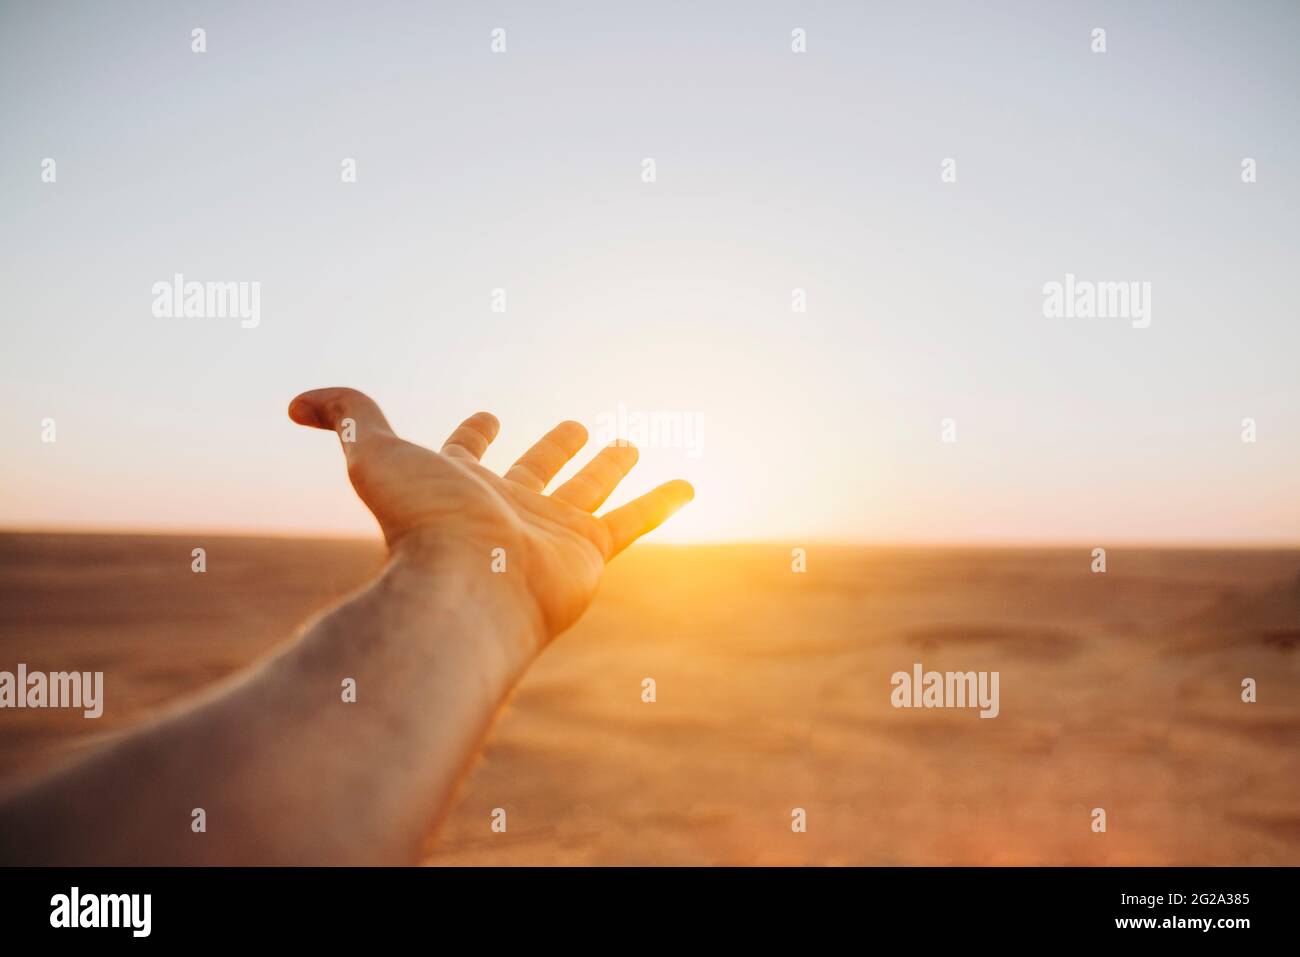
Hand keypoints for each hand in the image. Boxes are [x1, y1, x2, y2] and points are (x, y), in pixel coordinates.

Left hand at [288, 388, 692, 644]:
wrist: (466, 586)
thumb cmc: (420, 522)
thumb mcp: (375, 453)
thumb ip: (345, 416)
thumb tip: (297, 403)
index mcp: (459, 484)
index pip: (469, 452)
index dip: (476, 432)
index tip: (488, 415)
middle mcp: (506, 508)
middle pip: (537, 469)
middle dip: (555, 448)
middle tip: (576, 426)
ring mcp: (550, 531)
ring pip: (589, 491)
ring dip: (608, 466)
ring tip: (628, 443)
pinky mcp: (588, 553)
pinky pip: (633, 522)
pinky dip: (660, 502)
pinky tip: (687, 485)